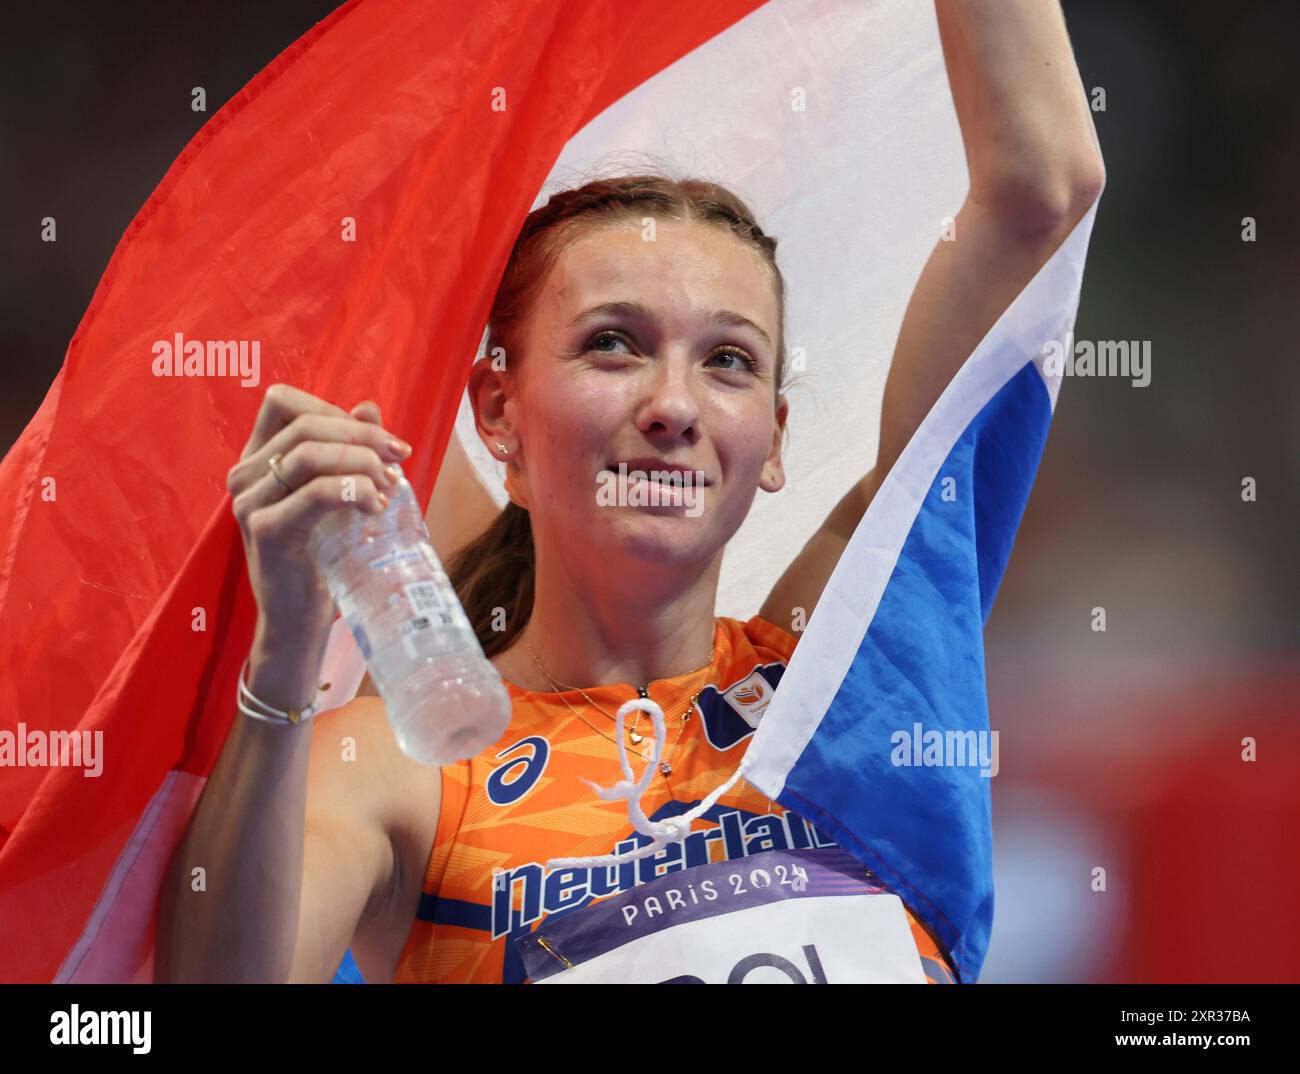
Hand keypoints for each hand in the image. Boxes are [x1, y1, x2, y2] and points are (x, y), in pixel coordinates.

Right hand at [227, 383, 412, 659]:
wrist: (299, 619)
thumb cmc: (321, 555)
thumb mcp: (338, 495)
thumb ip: (349, 450)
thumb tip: (369, 407)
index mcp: (256, 458)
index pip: (283, 402)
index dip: (334, 409)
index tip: (379, 438)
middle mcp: (245, 475)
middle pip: (306, 425)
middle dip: (363, 436)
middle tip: (399, 458)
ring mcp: (250, 503)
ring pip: (311, 454)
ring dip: (363, 463)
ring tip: (389, 487)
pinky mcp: (266, 531)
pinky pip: (316, 493)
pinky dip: (354, 492)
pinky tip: (375, 509)